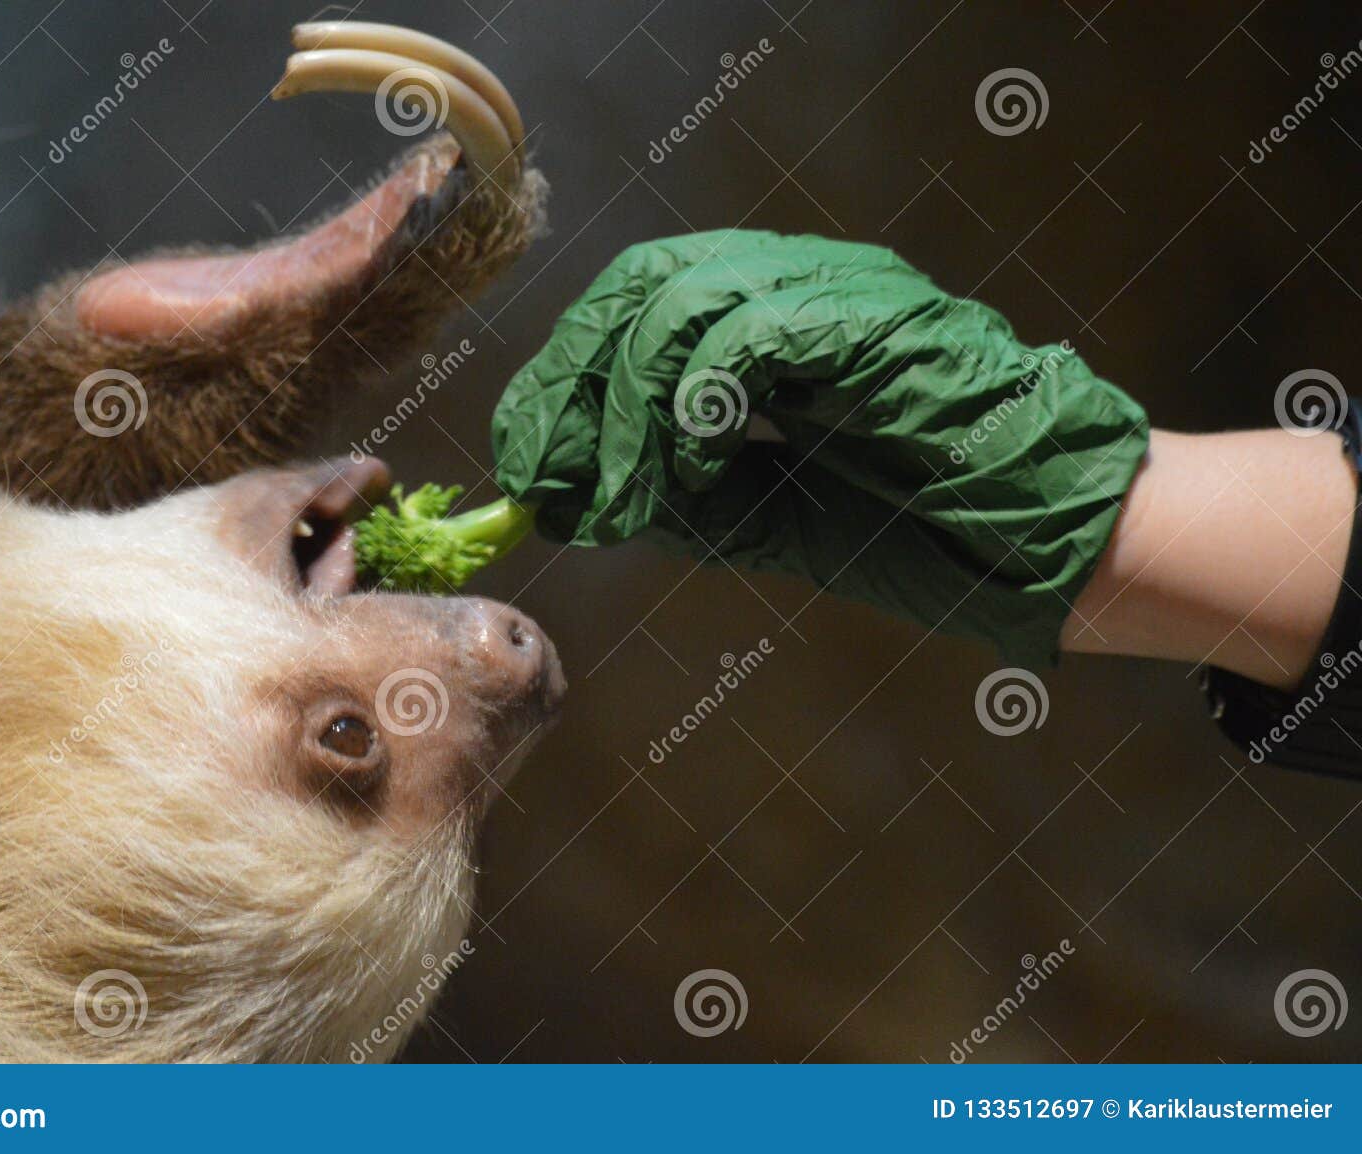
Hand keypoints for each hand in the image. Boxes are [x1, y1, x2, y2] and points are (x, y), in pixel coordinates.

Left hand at [491, 230, 1149, 665]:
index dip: (567, 374)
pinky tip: (691, 472)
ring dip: (622, 411)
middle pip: (640, 287)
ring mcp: (838, 292)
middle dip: (572, 381)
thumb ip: (676, 496)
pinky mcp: (873, 321)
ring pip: (680, 304)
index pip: (636, 305)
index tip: (526, 457)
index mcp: (769, 315)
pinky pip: (749, 335)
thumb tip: (577, 497)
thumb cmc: (917, 526)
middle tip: (538, 471)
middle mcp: (798, 282)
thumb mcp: (764, 514)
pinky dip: (695, 407)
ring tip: (611, 500)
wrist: (1043, 544)